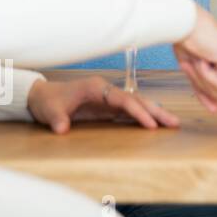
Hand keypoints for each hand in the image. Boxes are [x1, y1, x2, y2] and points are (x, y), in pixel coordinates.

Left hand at [27, 76, 178, 133]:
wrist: (41, 96)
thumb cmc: (47, 101)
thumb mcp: (49, 110)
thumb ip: (57, 119)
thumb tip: (62, 129)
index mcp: (97, 87)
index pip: (124, 100)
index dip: (138, 112)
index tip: (151, 125)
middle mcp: (107, 91)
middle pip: (137, 100)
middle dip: (156, 111)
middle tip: (174, 123)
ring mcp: (109, 98)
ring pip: (137, 104)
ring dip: (154, 113)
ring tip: (172, 124)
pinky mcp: (108, 107)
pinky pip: (130, 112)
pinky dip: (144, 117)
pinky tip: (155, 124)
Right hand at [173, 6, 216, 131]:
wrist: (183, 23)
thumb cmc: (186, 41)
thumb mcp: (192, 71)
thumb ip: (203, 89)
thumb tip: (214, 109)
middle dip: (202, 84)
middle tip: (194, 61)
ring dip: (202, 78)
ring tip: (198, 58)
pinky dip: (205, 74)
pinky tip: (204, 58)